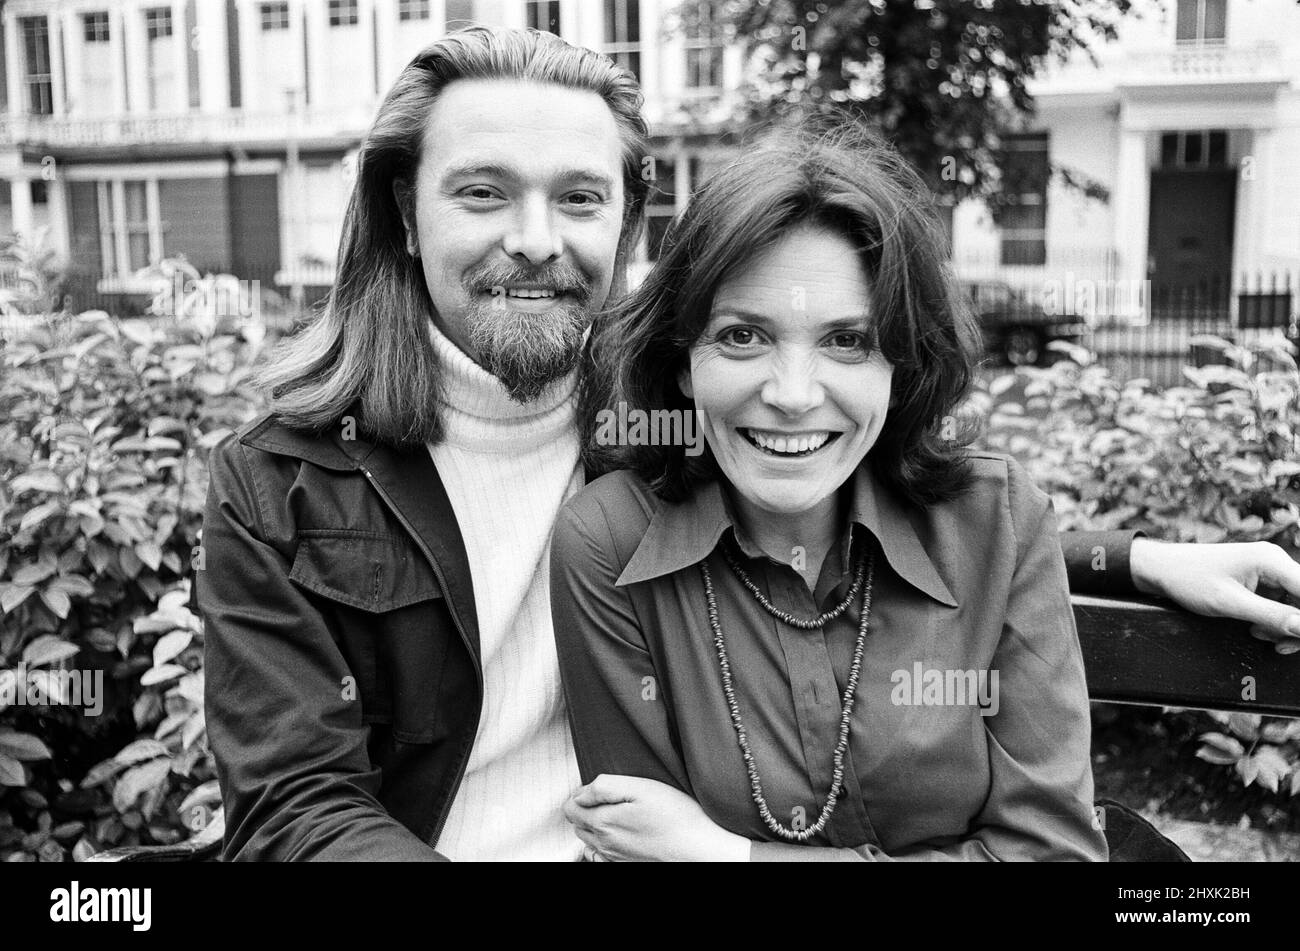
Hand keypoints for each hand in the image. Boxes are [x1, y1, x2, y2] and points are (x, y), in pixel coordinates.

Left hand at [564, 774, 749, 861]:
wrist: (698, 848)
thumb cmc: (676, 815)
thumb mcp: (640, 787)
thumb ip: (604, 787)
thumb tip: (580, 793)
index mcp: (603, 823)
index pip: (570, 808)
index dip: (581, 793)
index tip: (600, 788)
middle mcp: (604, 845)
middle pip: (577, 824)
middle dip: (585, 808)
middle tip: (610, 797)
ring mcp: (614, 858)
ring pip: (588, 840)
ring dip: (594, 825)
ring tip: (617, 812)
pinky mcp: (625, 865)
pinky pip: (600, 857)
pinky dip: (602, 845)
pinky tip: (619, 835)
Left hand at [1130, 539, 1299, 653]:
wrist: (1161, 569)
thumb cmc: (1188, 579)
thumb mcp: (1229, 603)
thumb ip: (1271, 616)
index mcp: (1272, 560)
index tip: (1296, 637)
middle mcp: (1275, 562)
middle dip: (1296, 627)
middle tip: (1280, 646)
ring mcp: (1269, 572)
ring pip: (1295, 606)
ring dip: (1283, 626)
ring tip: (1257, 634)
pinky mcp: (1261, 581)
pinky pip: (1281, 605)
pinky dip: (1272, 621)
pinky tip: (1255, 628)